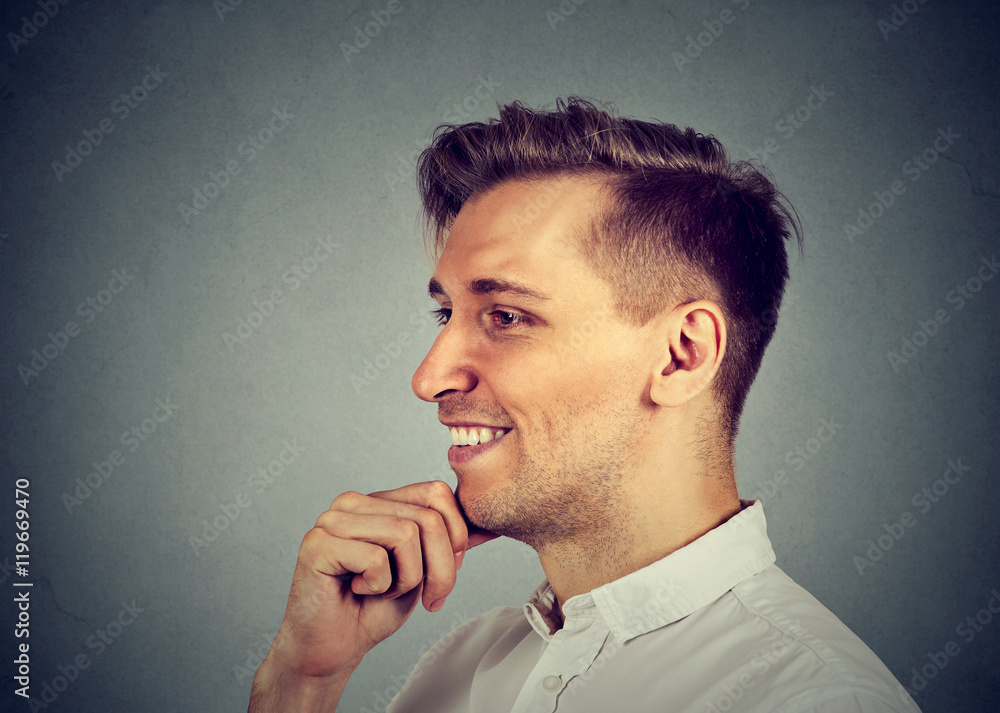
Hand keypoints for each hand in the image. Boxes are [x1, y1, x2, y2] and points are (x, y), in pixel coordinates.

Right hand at [249, 480, 497, 710]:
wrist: (331, 650)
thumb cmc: (372, 609)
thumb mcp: (422, 570)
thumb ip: (445, 541)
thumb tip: (484, 523)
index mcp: (378, 500)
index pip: (435, 492)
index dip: (455, 535)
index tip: (446, 574)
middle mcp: (352, 502)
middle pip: (426, 518)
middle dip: (438, 569)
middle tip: (425, 597)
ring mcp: (332, 520)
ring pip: (405, 535)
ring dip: (407, 578)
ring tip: (382, 589)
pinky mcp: (317, 545)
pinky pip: (376, 559)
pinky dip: (378, 586)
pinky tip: (357, 590)